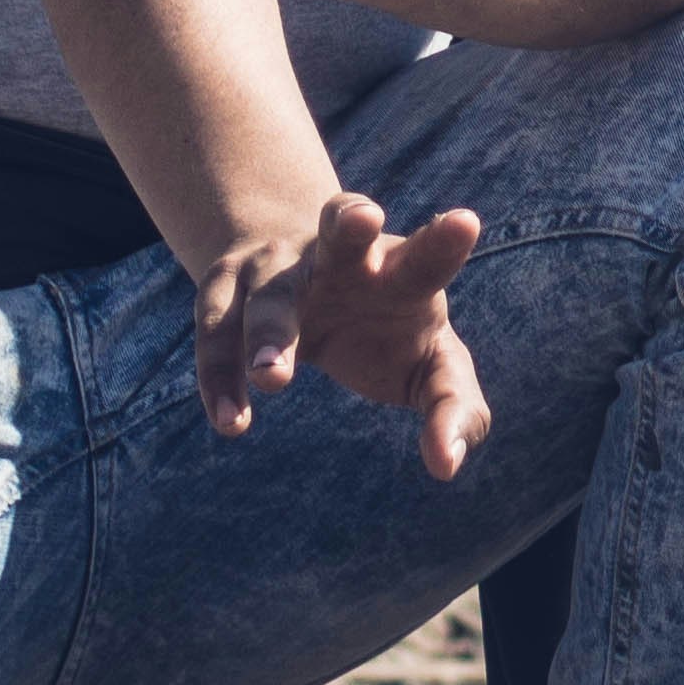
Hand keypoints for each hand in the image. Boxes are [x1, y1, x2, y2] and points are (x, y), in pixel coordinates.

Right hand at [196, 190, 488, 482]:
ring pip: (271, 293)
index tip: (466, 223)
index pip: (425, 256)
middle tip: (365, 219)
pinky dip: (221, 375)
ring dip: (271, 331)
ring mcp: (276, 267)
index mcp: (397, 269)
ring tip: (274, 378)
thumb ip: (452, 409)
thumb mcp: (429, 368)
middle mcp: (336, 255)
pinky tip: (231, 421)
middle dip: (351, 220)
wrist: (296, 283)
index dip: (443, 241)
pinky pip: (218, 331)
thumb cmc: (385, 333)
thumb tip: (446, 465)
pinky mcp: (225, 289)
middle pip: (341, 225)